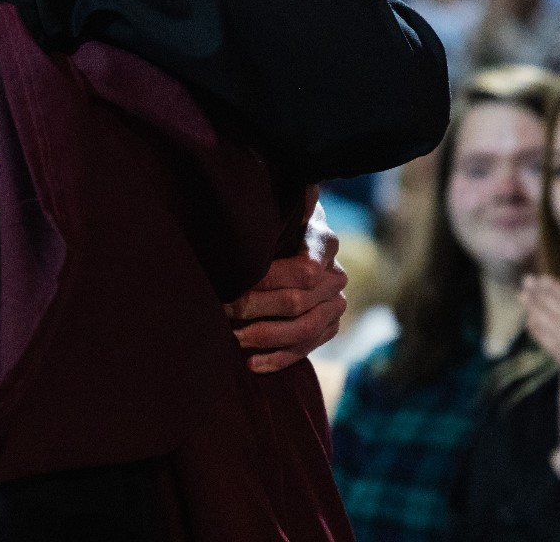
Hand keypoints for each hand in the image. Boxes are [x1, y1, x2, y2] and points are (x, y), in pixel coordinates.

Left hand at [224, 208, 347, 373]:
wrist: (297, 241)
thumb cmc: (277, 223)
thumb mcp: (277, 209)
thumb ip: (279, 205)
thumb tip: (282, 195)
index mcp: (323, 242)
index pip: (304, 270)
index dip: (267, 281)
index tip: (233, 284)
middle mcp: (336, 276)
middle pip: (297, 303)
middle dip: (256, 309)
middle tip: (222, 311)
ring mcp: (336, 306)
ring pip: (303, 330)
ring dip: (265, 337)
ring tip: (234, 339)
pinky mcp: (329, 328)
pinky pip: (306, 349)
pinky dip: (278, 359)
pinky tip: (252, 364)